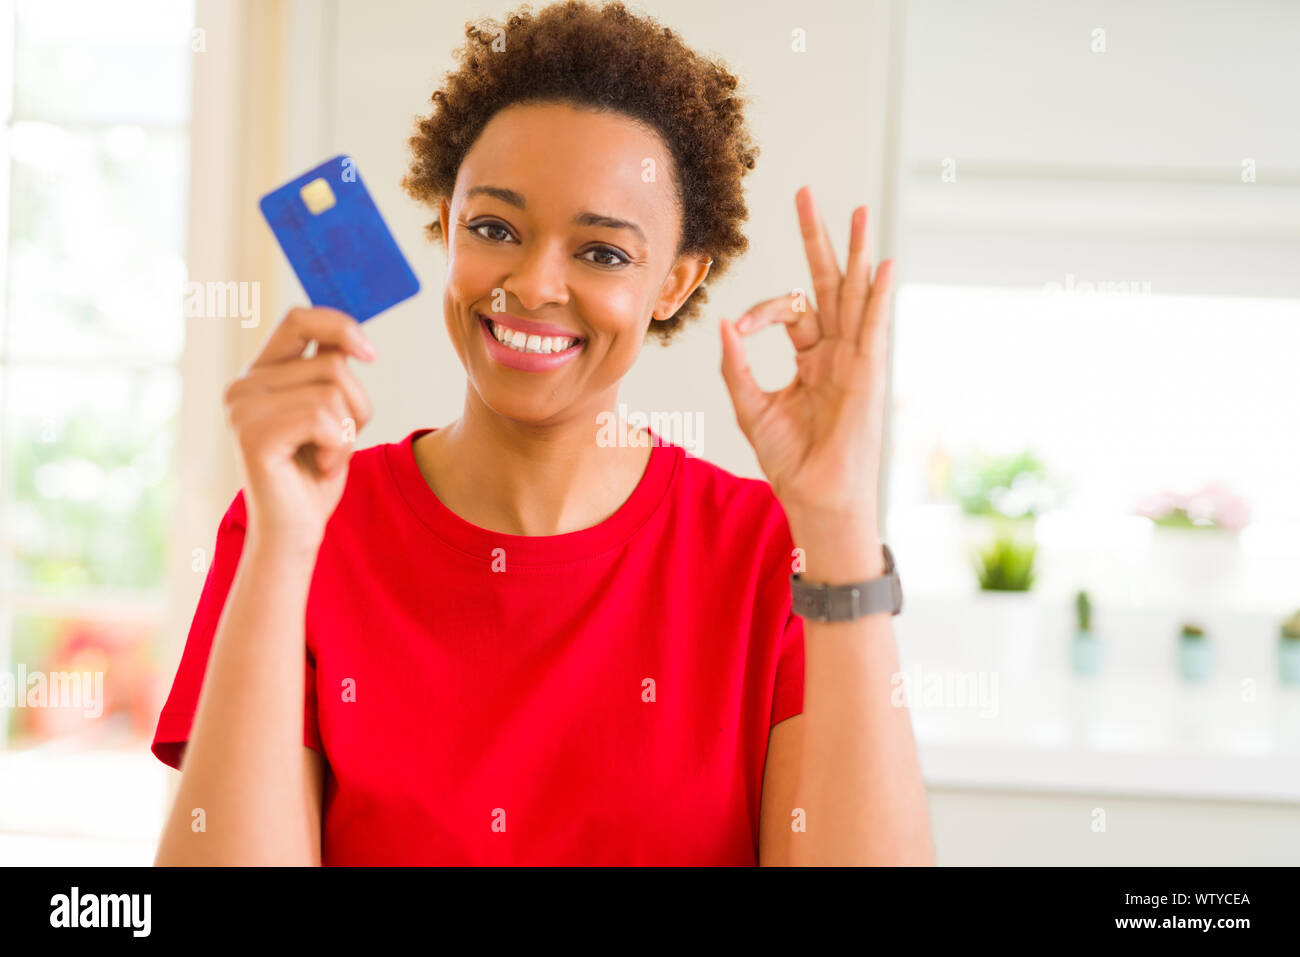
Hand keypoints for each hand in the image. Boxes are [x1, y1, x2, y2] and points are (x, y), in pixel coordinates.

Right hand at [223, 306, 376, 550]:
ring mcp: (243, 410)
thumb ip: (328, 372)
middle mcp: (243, 386)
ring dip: (348, 430)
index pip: (299, 318)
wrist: (293, 533)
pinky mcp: (254, 435)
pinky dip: (338, 447)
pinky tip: (318, 468)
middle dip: (356, 405)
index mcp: (259, 374)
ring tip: (324, 456)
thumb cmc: (314, 476)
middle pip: (332, 363)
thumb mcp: (329, 414)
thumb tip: (354, 336)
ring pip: (333, 391)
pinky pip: (325, 419)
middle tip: (337, 441)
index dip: (341, 326)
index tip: (370, 355)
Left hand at [719, 187, 895, 525]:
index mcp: (812, 356)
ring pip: (854, 293)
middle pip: (827, 283)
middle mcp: (837, 350)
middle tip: (807, 194)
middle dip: (818, 239)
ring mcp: (855, 358)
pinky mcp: (868, 372)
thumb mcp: (752, 407)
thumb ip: (738, 366)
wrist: (816, 495)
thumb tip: (725, 326)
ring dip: (856, 252)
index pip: (788, 311)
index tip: (739, 331)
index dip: (759, 314)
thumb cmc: (790, 459)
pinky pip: (873, 326)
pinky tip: (882, 263)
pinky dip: (878, 295)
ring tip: (859, 212)